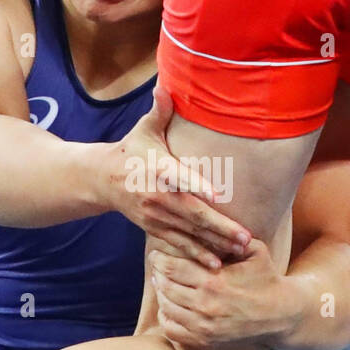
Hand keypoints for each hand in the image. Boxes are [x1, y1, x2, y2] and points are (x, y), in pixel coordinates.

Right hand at [101, 85, 250, 266]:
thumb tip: (164, 86)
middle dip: (221, 227)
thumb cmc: (133, 150)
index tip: (219, 195)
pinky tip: (216, 264)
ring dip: (215, 244)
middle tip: (246, 237)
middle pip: (192, 214)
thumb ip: (159, 111)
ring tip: (241, 251)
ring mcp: (155, 217)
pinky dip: (197, 255)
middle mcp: (157, 197)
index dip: (198, 186)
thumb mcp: (144, 130)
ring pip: (188, 234)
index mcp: (158, 170)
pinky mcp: (153, 229)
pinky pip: (178, 245)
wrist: (103, 179)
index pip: (180, 178)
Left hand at [149, 240, 300, 349]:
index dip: (159, 259)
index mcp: (214, 280)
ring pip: (166, 307)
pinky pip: (172, 329)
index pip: (171, 268)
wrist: (280, 313)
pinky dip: (166, 316)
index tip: (157, 254)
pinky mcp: (204, 339)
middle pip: (165, 286)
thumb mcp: (254, 250)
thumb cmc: (266, 277)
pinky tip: (170, 306)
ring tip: (163, 283)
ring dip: (161, 293)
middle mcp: (205, 304)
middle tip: (157, 266)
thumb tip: (204, 221)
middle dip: (158, 274)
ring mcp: (203, 325)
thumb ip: (230, 236)